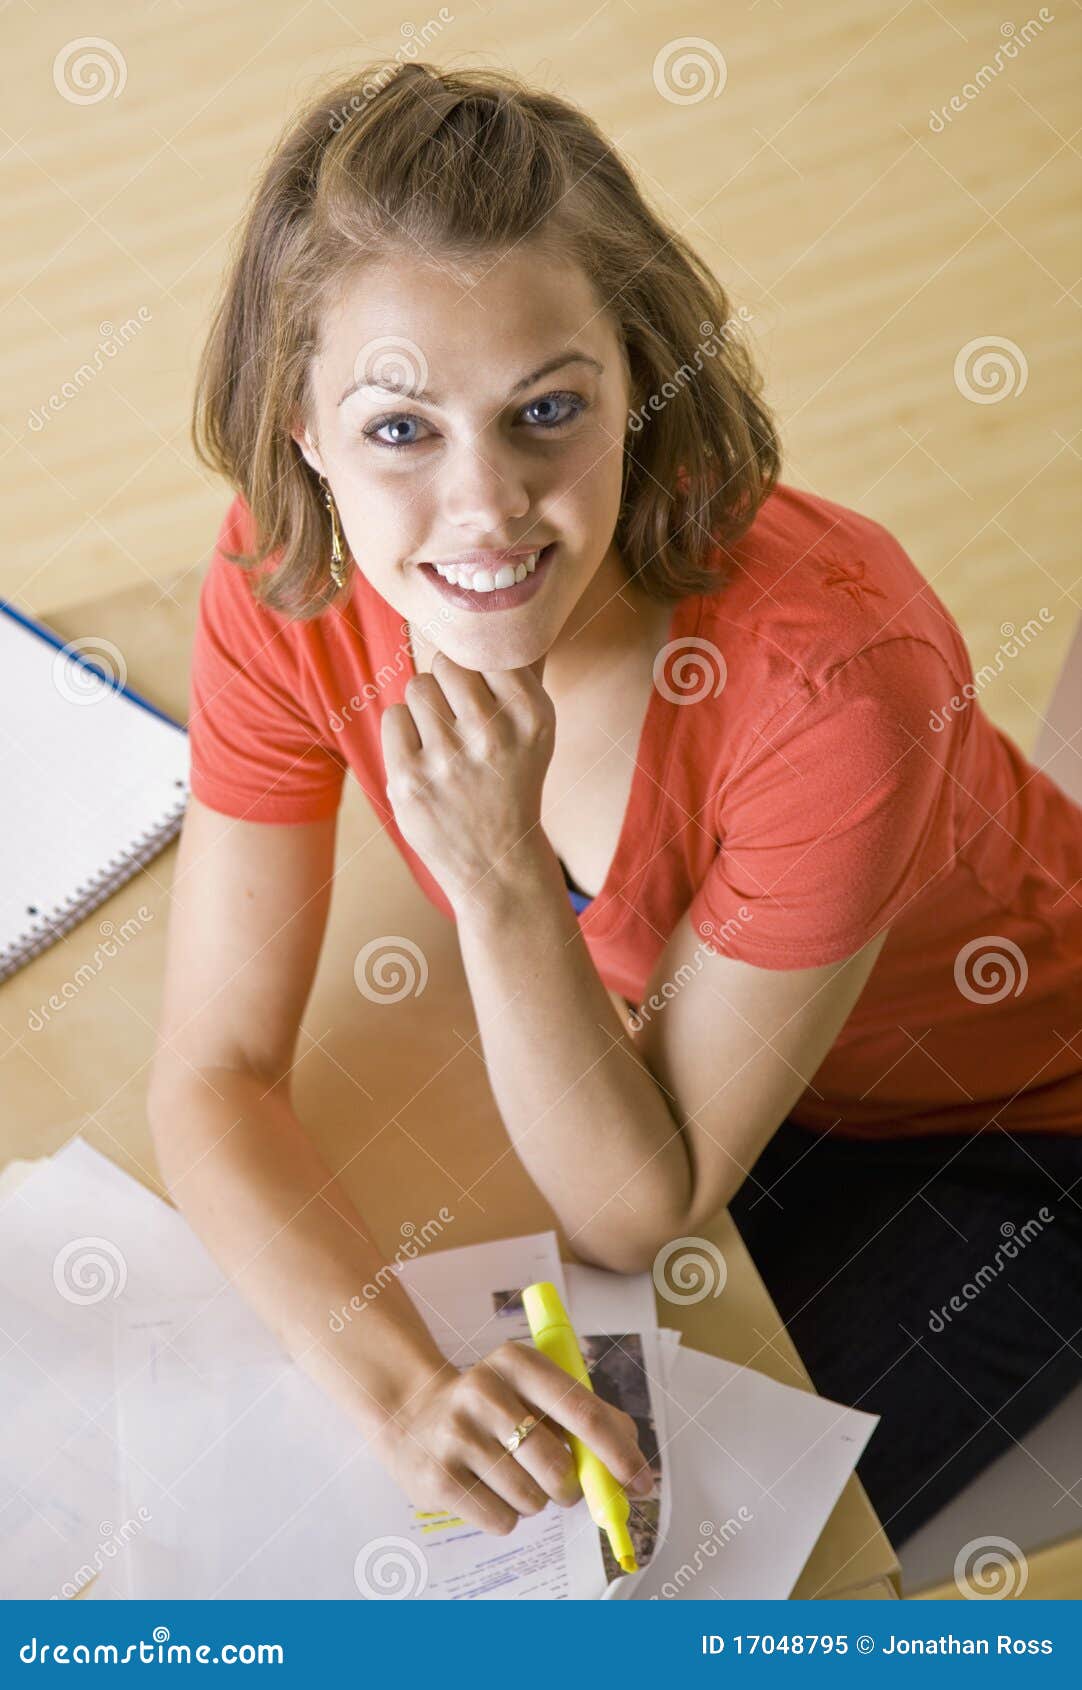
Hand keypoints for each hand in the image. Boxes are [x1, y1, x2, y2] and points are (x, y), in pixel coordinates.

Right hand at [371, 1339, 654, 1536]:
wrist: (413, 1415)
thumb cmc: (496, 1409)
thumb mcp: (536, 1392)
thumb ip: (589, 1418)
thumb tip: (635, 1467)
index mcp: (516, 1362)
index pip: (581, 1410)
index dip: (617, 1452)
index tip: (641, 1482)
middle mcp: (482, 1390)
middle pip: (557, 1465)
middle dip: (569, 1488)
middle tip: (559, 1483)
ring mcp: (454, 1434)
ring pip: (530, 1500)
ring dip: (534, 1501)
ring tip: (510, 1476)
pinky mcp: (436, 1478)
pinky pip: (501, 1521)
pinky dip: (506, 1517)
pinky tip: (485, 1489)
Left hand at [380, 649, 555, 910]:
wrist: (497, 863)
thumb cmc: (512, 782)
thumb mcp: (537, 731)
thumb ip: (521, 675)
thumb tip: (499, 616)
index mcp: (532, 716)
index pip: (485, 652)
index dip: (476, 668)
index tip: (479, 692)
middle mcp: (493, 735)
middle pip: (446, 665)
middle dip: (448, 687)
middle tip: (458, 721)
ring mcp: (448, 760)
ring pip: (417, 687)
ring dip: (425, 709)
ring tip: (443, 742)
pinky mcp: (409, 780)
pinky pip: (392, 717)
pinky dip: (404, 734)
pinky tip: (424, 760)